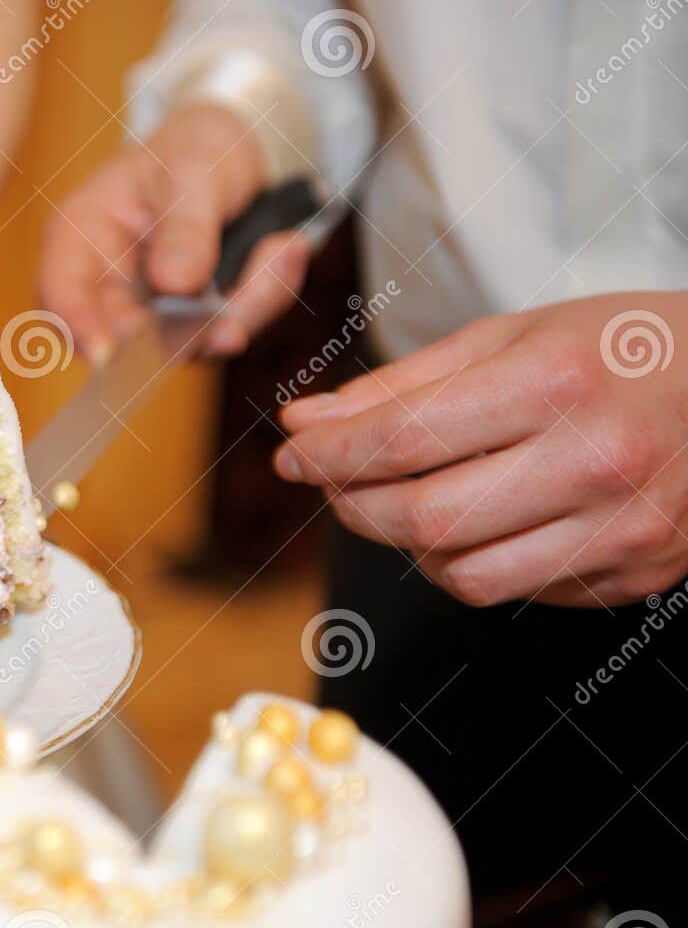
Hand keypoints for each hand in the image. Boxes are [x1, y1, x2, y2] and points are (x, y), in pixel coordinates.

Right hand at [38, 103, 311, 364]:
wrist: (232, 158)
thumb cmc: (196, 150)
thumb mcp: (196, 167)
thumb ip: (186, 225)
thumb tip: (175, 285)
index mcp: (82, 236)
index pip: (61, 291)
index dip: (78, 326)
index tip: (108, 357)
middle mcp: (108, 286)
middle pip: (128, 339)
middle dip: (190, 331)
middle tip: (237, 320)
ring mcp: (149, 313)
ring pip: (188, 345)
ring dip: (243, 307)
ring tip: (283, 246)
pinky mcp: (190, 326)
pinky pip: (227, 332)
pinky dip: (264, 298)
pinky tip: (284, 247)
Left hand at [276, 293, 687, 607]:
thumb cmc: (621, 350)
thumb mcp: (512, 336)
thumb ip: (401, 385)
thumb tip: (304, 423)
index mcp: (557, 384)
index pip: (401, 441)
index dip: (327, 455)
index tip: (292, 454)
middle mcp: (595, 462)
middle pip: (423, 518)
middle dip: (353, 504)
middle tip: (333, 480)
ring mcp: (622, 528)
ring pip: (462, 575)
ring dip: (410, 545)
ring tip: (408, 500)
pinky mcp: (635, 574)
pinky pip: (517, 591)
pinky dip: (474, 562)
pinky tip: (479, 520)